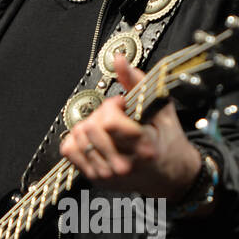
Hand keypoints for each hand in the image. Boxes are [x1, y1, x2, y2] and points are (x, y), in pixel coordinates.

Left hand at [60, 54, 201, 202]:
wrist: (169, 175)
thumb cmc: (166, 141)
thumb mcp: (159, 108)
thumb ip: (136, 82)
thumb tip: (119, 59)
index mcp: (144, 146)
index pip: (109, 122)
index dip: (112, 107)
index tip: (122, 106)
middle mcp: (125, 163)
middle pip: (90, 128)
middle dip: (100, 114)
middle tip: (115, 117)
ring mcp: (109, 173)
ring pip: (77, 137)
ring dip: (89, 127)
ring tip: (107, 130)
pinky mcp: (96, 178)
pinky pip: (69, 150)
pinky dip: (77, 139)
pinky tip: (95, 139)